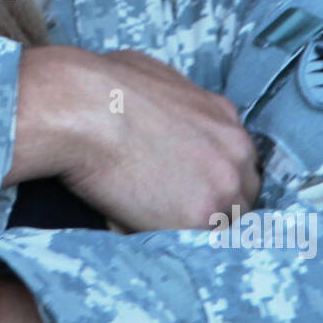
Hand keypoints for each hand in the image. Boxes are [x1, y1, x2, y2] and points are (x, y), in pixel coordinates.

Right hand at [11, 46, 259, 231]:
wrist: (79, 107)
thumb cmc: (100, 86)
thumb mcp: (151, 76)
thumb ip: (172, 104)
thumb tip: (158, 115)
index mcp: (224, 116)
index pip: (236, 162)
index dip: (213, 181)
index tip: (189, 193)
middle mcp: (236, 149)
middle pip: (242, 195)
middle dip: (214, 208)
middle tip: (174, 219)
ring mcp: (224, 185)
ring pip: (227, 226)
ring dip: (197, 232)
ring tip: (158, 233)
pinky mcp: (201, 216)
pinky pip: (200, 244)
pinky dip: (178, 247)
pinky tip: (148, 239)